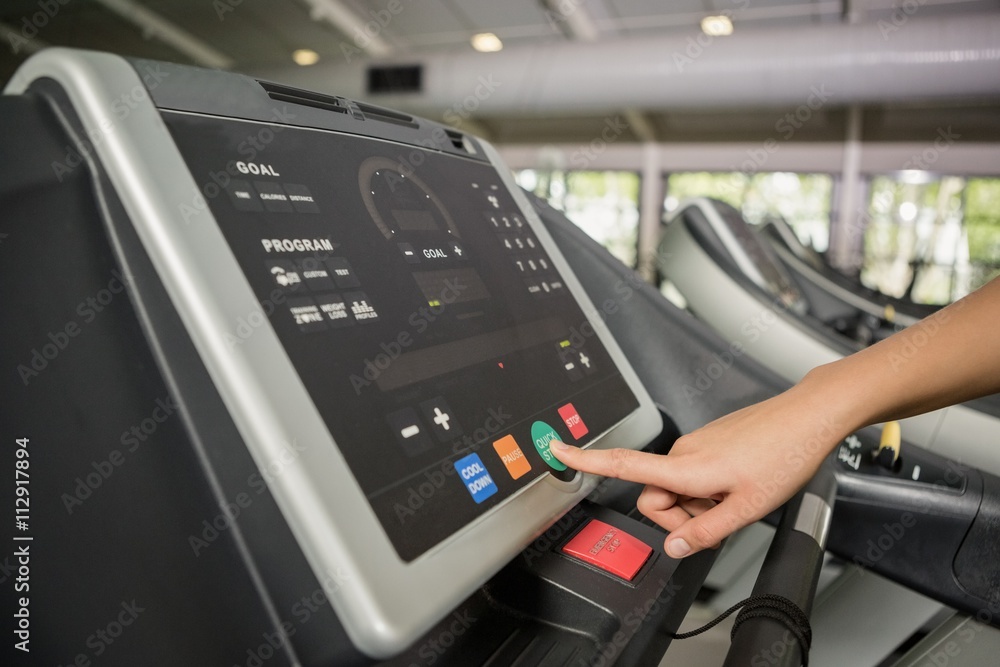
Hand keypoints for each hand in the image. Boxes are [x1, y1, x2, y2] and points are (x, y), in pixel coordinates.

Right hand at [550, 385, 846, 557]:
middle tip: (715, 521)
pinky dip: (707, 489)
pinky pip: (692, 473)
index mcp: (687, 467)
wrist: (808, 418)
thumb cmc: (783, 455)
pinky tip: (737, 486)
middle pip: (654, 495)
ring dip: (697, 503)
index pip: (622, 464)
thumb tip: (672, 546)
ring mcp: (696, 444)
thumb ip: (705, 532)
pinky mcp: (708, 441)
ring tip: (734, 500)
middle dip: (677, 516)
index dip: (585, 459)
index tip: (556, 451)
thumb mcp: (747, 509)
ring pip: (676, 487)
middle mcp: (684, 451)